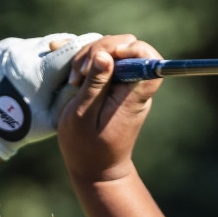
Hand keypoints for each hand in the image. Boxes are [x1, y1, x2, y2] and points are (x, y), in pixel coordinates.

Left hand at [0, 32, 102, 159]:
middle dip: (77, 52)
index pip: (76, 48)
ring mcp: (13, 47)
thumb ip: (77, 94)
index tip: (106, 54)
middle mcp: (25, 53)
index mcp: (39, 72)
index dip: (93, 50)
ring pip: (47, 42)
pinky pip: (31, 45)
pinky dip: (40, 55)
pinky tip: (41, 70)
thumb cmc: (25, 126)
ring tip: (64, 69)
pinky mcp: (4, 46)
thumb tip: (102, 73)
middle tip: (87, 63)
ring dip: (58, 52)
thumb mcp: (56, 117)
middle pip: (63, 42)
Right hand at [57, 35, 163, 183]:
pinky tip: (70, 70)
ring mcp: (123, 84)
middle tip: (77, 73)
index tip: (101, 58)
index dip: (126, 48)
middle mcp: (134, 86)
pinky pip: (103, 63)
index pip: (147, 57)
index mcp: (133, 95)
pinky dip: (85, 63)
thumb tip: (106, 56)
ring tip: (72, 79)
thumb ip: (95, 84)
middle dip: (98, 50)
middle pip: (125, 47)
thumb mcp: (84, 116)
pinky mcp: (112, 85)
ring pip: (111, 52)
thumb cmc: (87, 148)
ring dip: (88, 58)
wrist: (96, 169)